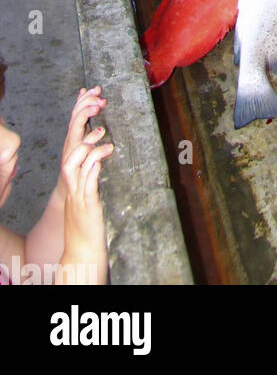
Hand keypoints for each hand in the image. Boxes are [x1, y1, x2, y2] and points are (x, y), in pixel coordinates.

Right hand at [56, 88, 106, 200]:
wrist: (77, 213)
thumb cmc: (83, 177)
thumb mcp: (85, 151)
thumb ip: (89, 131)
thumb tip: (95, 102)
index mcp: (72, 147)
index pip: (75, 119)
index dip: (84, 102)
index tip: (97, 89)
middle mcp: (70, 158)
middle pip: (73, 130)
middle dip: (85, 113)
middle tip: (101, 102)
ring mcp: (75, 175)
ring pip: (75, 154)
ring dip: (88, 140)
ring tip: (102, 131)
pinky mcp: (84, 192)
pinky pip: (86, 179)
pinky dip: (92, 169)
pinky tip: (100, 163)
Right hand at [58, 131, 112, 284]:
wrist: (82, 250)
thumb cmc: (87, 225)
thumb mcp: (86, 199)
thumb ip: (91, 182)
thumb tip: (103, 165)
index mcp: (73, 186)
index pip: (70, 155)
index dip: (78, 138)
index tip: (92, 125)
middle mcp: (73, 189)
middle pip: (69, 157)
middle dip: (82, 140)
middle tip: (100, 129)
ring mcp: (79, 197)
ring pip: (76, 168)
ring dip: (91, 151)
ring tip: (106, 142)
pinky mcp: (88, 206)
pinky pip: (87, 185)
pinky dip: (93, 171)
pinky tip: (101, 160)